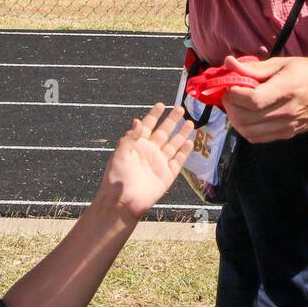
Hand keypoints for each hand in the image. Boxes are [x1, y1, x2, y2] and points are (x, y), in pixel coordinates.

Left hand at [97, 103, 194, 218]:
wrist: (123, 201)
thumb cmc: (117, 177)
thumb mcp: (120, 154)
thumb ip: (130, 137)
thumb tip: (137, 120)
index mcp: (137, 145)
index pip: (148, 126)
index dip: (154, 115)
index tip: (160, 105)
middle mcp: (150, 151)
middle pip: (164, 132)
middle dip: (172, 120)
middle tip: (180, 108)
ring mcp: (159, 163)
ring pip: (173, 144)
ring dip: (181, 134)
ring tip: (190, 122)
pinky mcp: (167, 175)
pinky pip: (178, 161)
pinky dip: (185, 152)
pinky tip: (190, 142)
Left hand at [222, 55, 307, 142]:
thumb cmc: (307, 71)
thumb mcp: (281, 63)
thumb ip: (254, 68)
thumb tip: (228, 63)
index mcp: (286, 90)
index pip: (252, 100)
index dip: (234, 94)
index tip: (230, 85)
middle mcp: (286, 112)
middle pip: (245, 119)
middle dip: (230, 106)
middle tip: (230, 95)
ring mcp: (287, 126)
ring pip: (248, 132)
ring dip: (235, 119)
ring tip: (237, 105)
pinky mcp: (287, 134)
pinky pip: (257, 138)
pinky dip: (246, 128)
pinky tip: (248, 116)